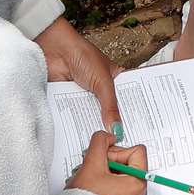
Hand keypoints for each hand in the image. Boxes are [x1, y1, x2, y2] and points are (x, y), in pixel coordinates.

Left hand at [36, 18, 122, 133]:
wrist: (56, 50)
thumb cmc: (83, 55)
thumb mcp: (103, 83)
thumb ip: (110, 106)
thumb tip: (117, 129)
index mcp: (114, 80)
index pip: (125, 99)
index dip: (131, 114)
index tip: (137, 130)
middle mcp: (100, 88)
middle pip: (108, 111)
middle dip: (111, 124)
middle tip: (120, 142)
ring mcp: (84, 94)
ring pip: (91, 114)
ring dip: (94, 125)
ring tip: (103, 144)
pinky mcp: (69, 99)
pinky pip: (76, 115)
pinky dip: (78, 123)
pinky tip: (83, 136)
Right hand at [69, 131, 148, 194]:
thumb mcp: (91, 164)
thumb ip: (100, 143)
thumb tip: (107, 137)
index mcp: (138, 184)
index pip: (137, 151)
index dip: (118, 151)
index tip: (104, 160)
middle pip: (130, 163)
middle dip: (110, 163)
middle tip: (96, 170)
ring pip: (123, 175)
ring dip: (107, 173)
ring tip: (94, 181)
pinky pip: (120, 188)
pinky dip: (108, 184)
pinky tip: (96, 189)